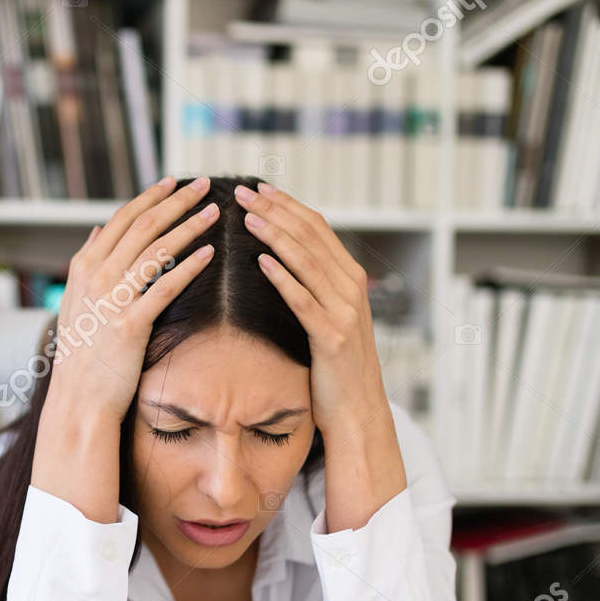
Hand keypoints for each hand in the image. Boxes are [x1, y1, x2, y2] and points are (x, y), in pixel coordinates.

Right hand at [47, 176, 219, 422]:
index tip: (174, 182)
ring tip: (214, 213)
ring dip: (188, 226)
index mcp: (83, 268)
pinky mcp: (130, 325)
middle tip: (203, 185)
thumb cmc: (82, 354)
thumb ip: (86, 263)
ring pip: (156, 250)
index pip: (121, 219)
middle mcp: (95, 277)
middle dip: (176, 202)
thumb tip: (96, 230)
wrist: (78, 399)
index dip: (150, 197)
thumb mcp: (75, 302)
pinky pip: (165, 287)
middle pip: (142, 226)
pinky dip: (189, 267)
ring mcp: (112, 300)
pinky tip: (210, 254)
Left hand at [235, 183, 404, 530]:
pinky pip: (304, 301)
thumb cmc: (333, 368)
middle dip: (276, 210)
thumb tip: (280, 260)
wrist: (357, 412)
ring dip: (276, 235)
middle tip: (243, 190)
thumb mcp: (325, 319)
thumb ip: (311, 288)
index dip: (286, 205)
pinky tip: (260, 261)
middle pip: (311, 237)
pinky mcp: (333, 337)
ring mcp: (345, 312)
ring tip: (246, 216)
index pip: (317, 228)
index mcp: (348, 279)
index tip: (257, 188)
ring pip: (308, 262)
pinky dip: (283, 277)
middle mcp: (352, 288)